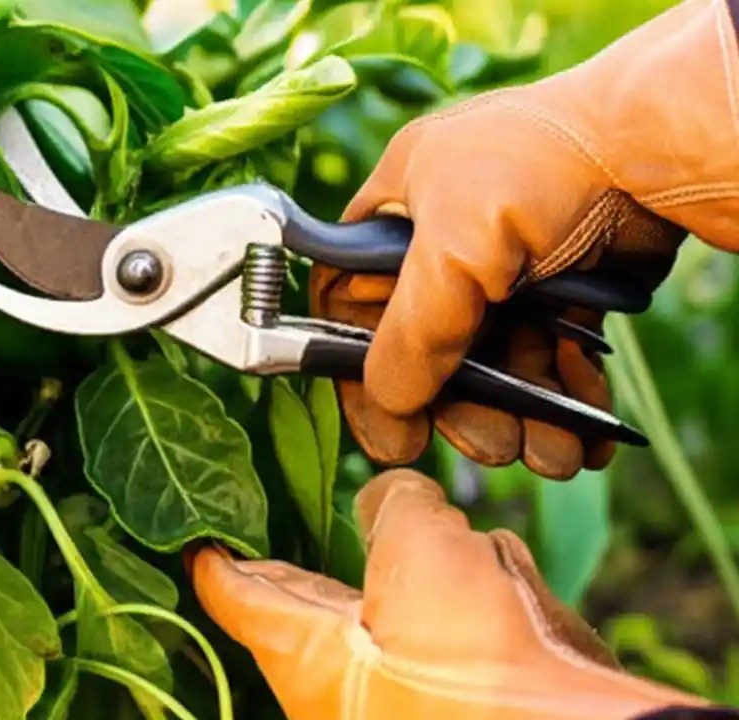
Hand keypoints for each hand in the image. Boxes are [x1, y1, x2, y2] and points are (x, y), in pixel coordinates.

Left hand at [188, 470, 706, 719]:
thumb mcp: (422, 548)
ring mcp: (401, 708)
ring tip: (444, 541)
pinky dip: (477, 607)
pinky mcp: (463, 709)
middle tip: (270, 554)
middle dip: (299, 582)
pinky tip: (507, 580)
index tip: (198, 547)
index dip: (217, 565)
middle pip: (309, 619)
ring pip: (395, 627)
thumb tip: (391, 500)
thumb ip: (394, 507)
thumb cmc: (476, 662)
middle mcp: (343, 693)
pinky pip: (458, 646)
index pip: (238, 599)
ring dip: (415, 581)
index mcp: (305, 656)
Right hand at [317, 0, 738, 477]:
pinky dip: (564, 400)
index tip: (393, 429)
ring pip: (496, 360)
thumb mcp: (452, 250)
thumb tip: (389, 402)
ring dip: (520, 416)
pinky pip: (550, 355)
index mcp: (397, 207)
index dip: (363, 369)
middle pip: (430, 344)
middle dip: (462, 406)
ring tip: (552, 453)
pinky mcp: (565, 284)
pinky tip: (585, 435)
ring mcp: (507, 265)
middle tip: (491, 445)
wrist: (663, 149)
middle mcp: (446, 238)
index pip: (352, 302)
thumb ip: (411, 333)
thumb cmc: (544, 168)